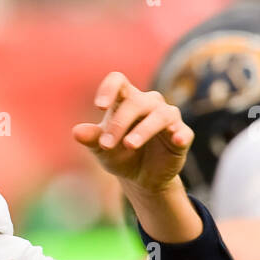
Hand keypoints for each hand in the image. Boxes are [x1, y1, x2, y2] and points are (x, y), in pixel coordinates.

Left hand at [73, 72, 194, 193]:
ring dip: (144, 129)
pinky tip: (175, 140)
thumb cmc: (118, 155)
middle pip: (136, 102)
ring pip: (161, 114)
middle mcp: (149, 104)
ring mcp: (168, 118)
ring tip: (129, 144)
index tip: (99, 106)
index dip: (109, 89)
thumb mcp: (102, 149)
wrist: (140, 178)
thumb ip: (92, 138)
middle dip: (119, 123)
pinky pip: (183, 132)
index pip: (118, 81)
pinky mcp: (182, 136)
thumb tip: (76, 132)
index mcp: (126, 100)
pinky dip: (179, 134)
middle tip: (106, 144)